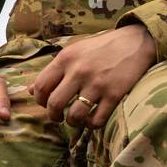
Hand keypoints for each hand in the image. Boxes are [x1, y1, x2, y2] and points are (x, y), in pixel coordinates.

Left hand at [31, 25, 157, 128]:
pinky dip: (92, 125)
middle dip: (53, 116)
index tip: (46, 104)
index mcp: (65, 59)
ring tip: (76, 120)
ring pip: (75, 115)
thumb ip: (53, 70)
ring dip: (73, 123)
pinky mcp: (115, 94)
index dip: (39, 101)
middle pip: (54, 104)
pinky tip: (92, 120)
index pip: (40, 86)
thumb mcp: (74, 51)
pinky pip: (97, 119)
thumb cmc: (102, 47)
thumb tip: (30, 90)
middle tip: (58, 117)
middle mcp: (78, 71)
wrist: (136, 41)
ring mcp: (97, 84)